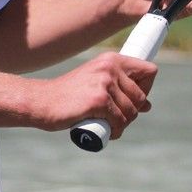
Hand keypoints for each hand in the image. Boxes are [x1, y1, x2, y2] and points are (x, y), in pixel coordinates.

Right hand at [35, 52, 156, 139]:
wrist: (42, 101)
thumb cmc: (69, 94)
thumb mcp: (96, 82)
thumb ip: (120, 88)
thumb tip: (148, 105)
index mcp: (111, 59)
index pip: (150, 71)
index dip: (145, 88)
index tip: (131, 99)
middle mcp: (110, 67)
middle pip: (142, 96)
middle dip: (132, 111)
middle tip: (114, 117)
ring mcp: (104, 83)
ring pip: (132, 112)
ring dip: (123, 124)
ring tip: (108, 125)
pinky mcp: (98, 101)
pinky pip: (120, 122)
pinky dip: (116, 131)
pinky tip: (106, 131)